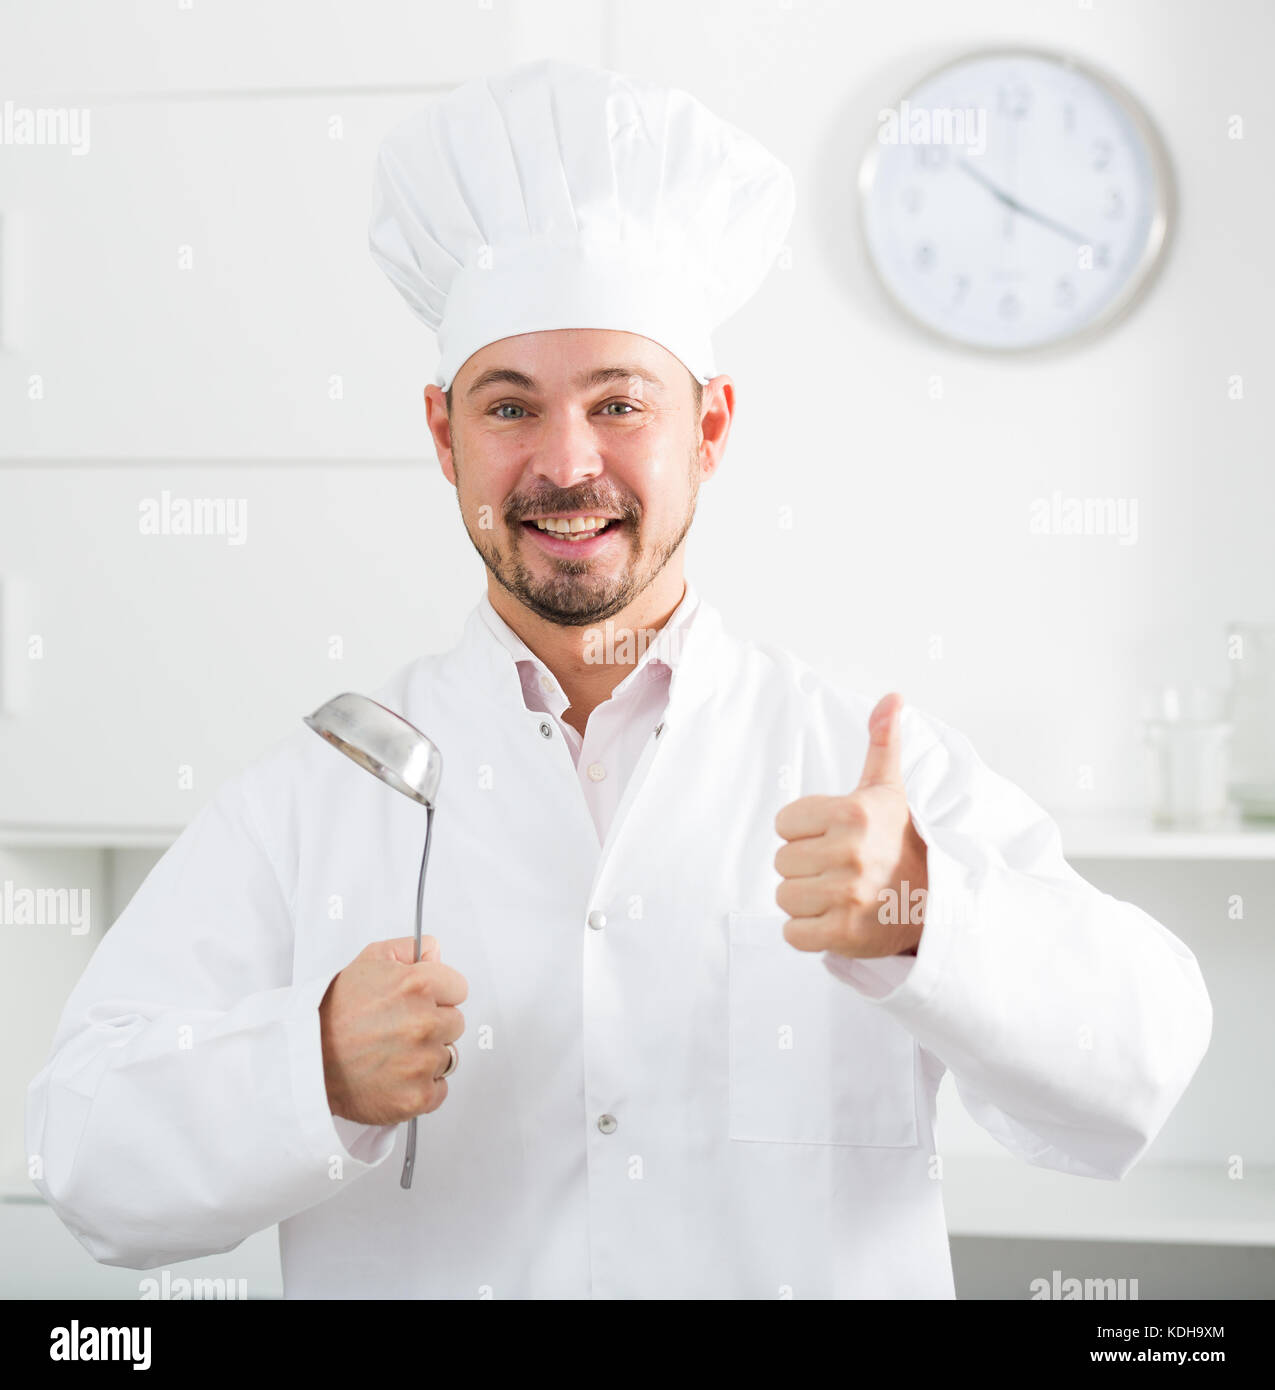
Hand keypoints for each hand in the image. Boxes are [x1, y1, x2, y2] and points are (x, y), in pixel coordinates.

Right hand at [319, 935, 467, 1125]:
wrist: (307, 1058)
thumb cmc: (335, 1011)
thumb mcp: (370, 959)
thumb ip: (412, 948)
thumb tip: (436, 953)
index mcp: (418, 985)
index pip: (459, 989)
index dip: (438, 994)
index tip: (420, 1002)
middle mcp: (424, 1023)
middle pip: (455, 1023)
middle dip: (433, 1025)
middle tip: (399, 1029)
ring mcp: (422, 1062)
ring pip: (448, 1056)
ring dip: (427, 1056)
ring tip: (393, 1053)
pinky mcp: (417, 1096)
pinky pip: (440, 1090)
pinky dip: (422, 1087)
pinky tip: (396, 1076)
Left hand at [774, 692, 928, 958]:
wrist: (933, 901)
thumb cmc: (898, 840)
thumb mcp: (888, 789)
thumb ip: (882, 743)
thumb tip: (892, 697)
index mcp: (852, 814)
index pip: (783, 823)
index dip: (804, 830)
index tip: (835, 836)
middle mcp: (849, 854)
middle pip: (781, 860)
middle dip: (805, 865)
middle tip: (840, 866)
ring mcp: (846, 896)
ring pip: (784, 896)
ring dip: (805, 898)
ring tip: (838, 892)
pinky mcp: (842, 933)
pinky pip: (792, 932)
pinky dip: (807, 930)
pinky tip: (834, 917)